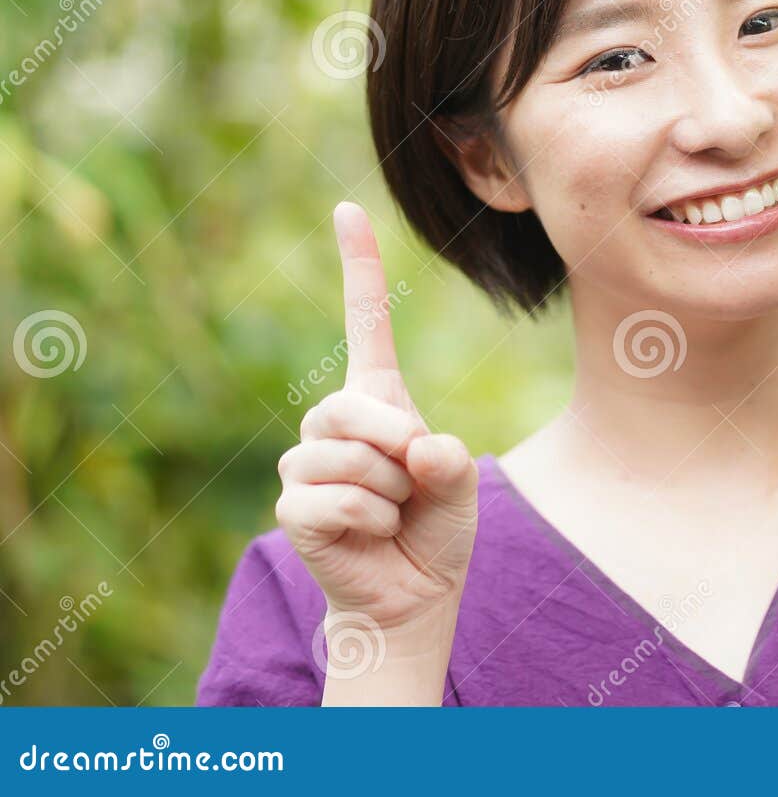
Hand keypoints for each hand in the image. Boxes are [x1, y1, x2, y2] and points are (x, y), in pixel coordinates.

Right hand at [275, 202, 478, 651]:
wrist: (414, 593)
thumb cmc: (436, 527)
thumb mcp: (460, 482)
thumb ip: (447, 459)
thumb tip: (413, 448)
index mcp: (379, 398)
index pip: (366, 322)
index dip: (359, 266)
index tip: (348, 208)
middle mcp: (334, 421)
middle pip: (353, 405)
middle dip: (396, 445)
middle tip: (413, 483)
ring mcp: (306, 462)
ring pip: (351, 460)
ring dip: (392, 494)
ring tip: (394, 514)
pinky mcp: (293, 507)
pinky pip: (339, 502)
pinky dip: (373, 523)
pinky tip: (373, 536)